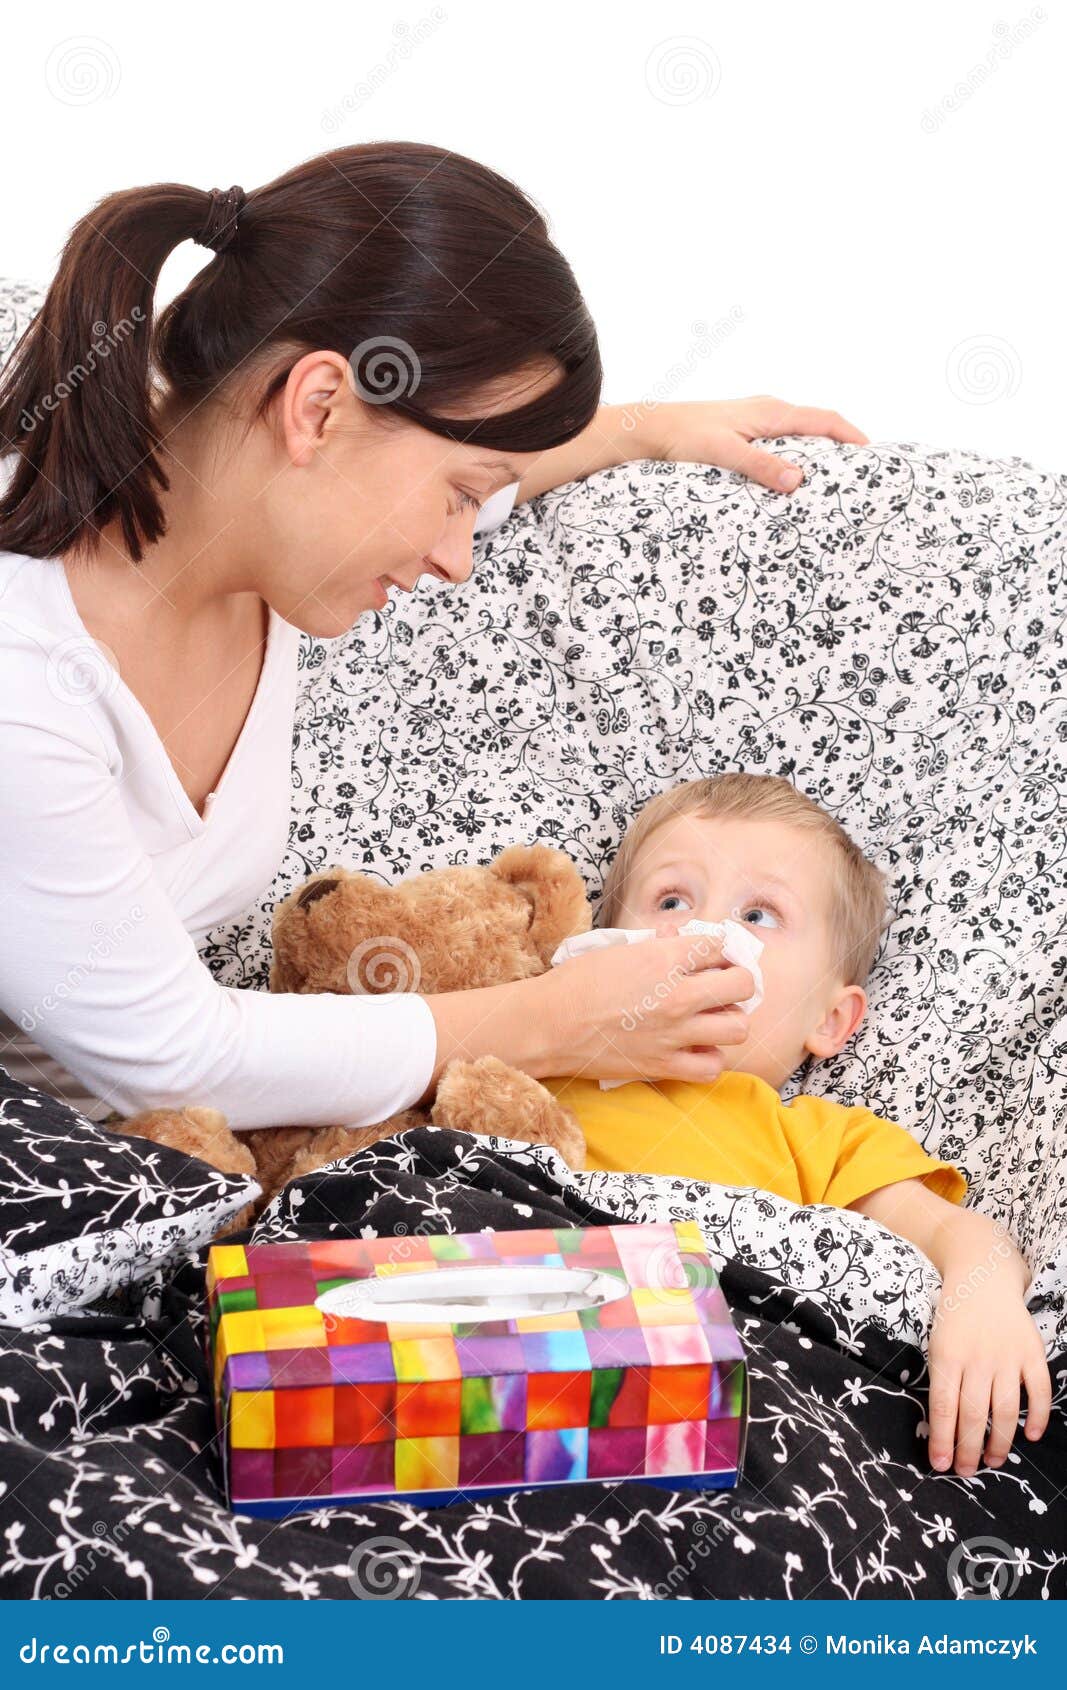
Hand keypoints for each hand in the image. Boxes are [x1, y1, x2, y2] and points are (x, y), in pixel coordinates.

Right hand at [538, 930, 752, 1085]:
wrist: (548, 1025)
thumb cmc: (576, 982)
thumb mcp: (617, 949)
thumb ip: (657, 946)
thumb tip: (679, 940)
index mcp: (664, 959)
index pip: (721, 945)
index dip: (722, 948)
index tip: (715, 955)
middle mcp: (677, 996)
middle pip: (743, 984)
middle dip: (738, 981)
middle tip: (722, 984)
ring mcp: (674, 1034)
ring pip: (738, 1028)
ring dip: (728, 1020)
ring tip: (712, 1018)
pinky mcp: (663, 1066)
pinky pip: (712, 1067)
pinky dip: (709, 1059)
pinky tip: (695, 1048)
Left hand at [635, 396, 868, 493]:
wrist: (650, 428)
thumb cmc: (684, 436)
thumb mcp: (724, 453)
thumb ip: (761, 466)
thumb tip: (798, 481)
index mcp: (772, 412)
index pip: (825, 420)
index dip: (853, 436)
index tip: (875, 455)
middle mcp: (768, 411)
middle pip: (818, 425)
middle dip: (842, 445)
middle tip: (861, 472)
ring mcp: (756, 420)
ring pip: (800, 434)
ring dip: (819, 452)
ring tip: (834, 479)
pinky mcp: (743, 431)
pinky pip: (782, 442)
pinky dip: (797, 456)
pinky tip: (794, 477)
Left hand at [927, 1271, 1051, 1476]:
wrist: (982, 1277)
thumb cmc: (954, 1317)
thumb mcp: (937, 1343)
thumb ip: (942, 1380)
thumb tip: (942, 1427)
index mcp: (947, 1356)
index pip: (944, 1406)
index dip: (942, 1439)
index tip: (940, 1464)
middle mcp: (978, 1358)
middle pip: (974, 1414)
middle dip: (969, 1449)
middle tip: (966, 1471)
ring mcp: (1007, 1356)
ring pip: (1006, 1409)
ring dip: (1000, 1441)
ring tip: (992, 1461)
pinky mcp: (1031, 1353)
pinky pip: (1040, 1391)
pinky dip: (1038, 1416)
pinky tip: (1030, 1436)